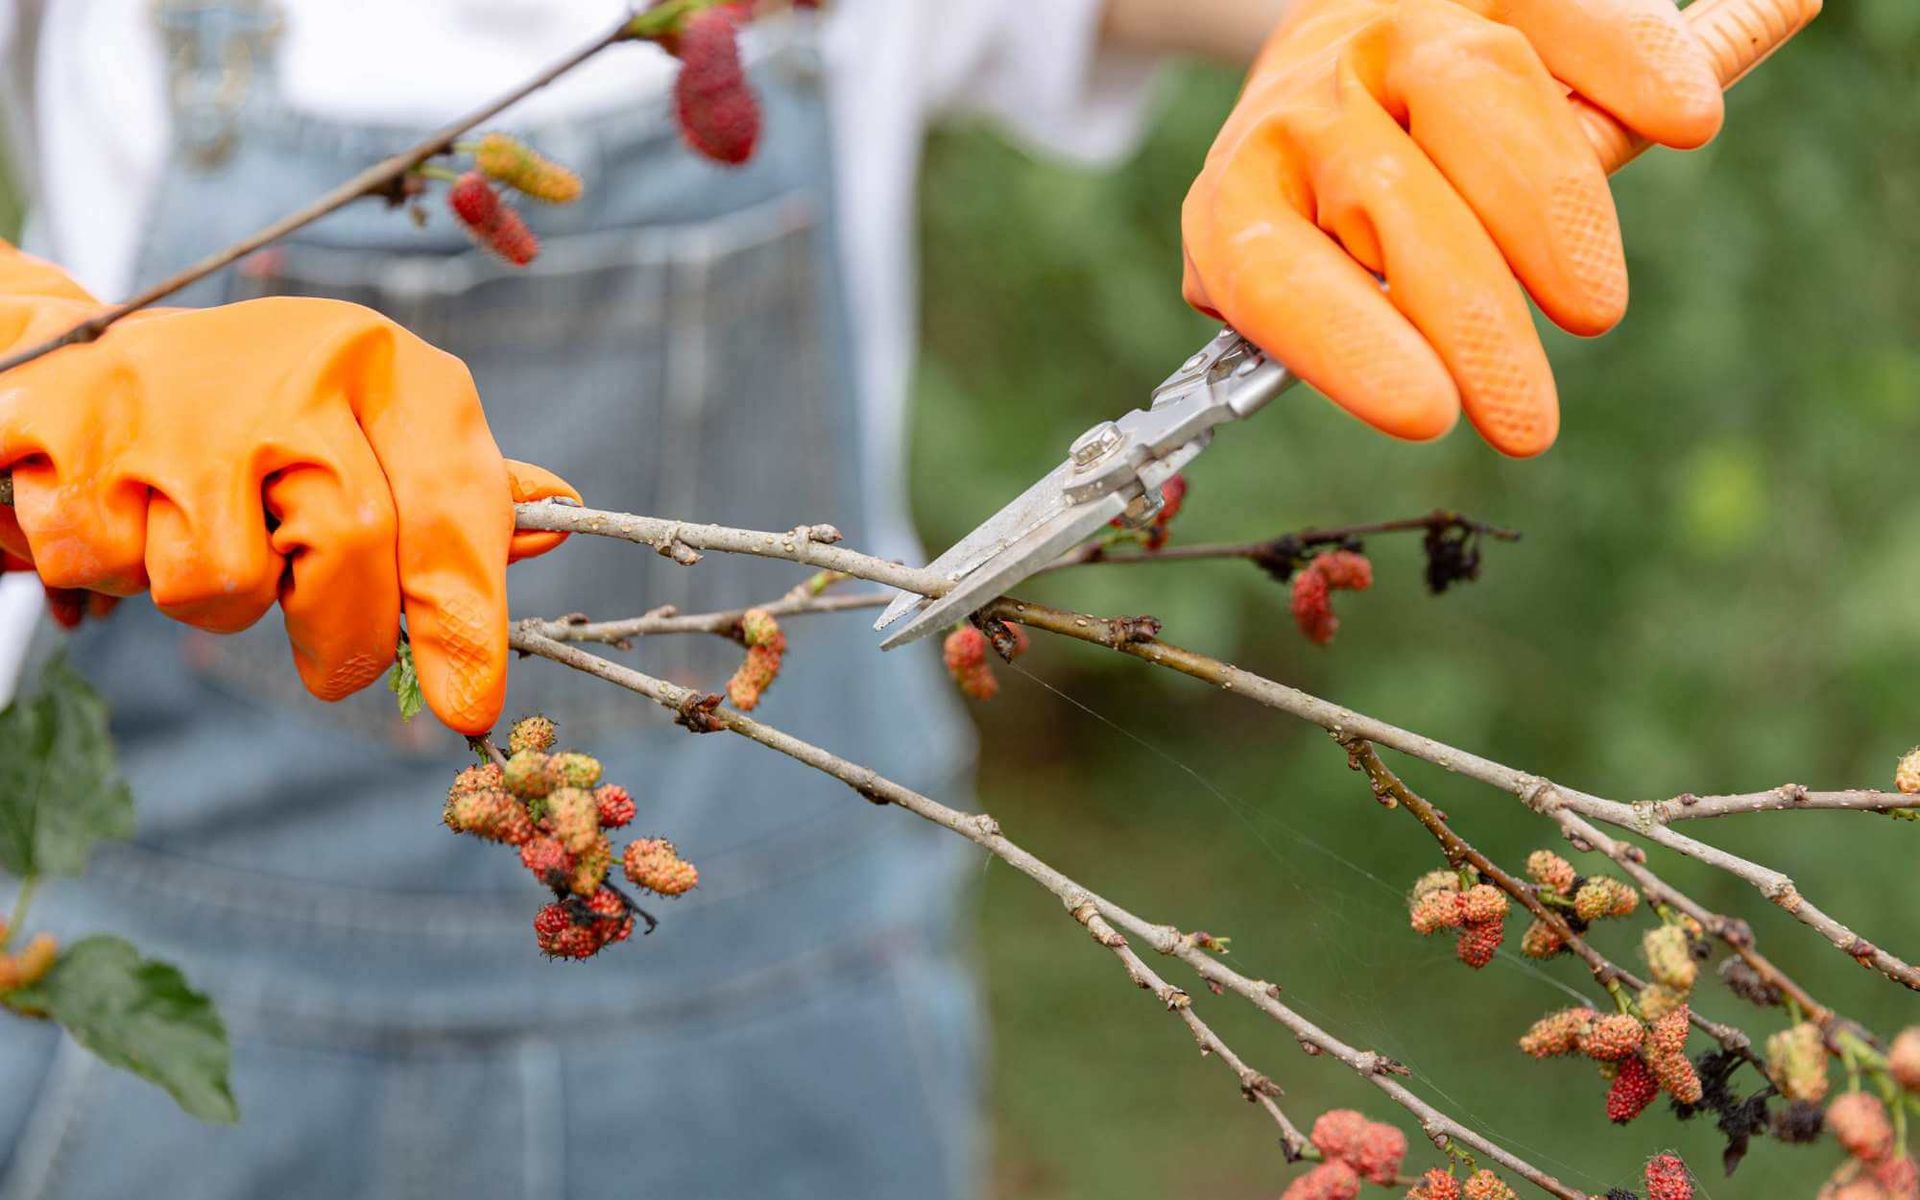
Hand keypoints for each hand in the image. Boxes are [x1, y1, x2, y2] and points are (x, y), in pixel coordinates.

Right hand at [0, 245, 577, 733]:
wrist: (95, 343)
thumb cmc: (271, 403)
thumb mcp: (376, 419)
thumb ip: (457, 485)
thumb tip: (558, 521)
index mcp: (377, 362)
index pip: (445, 501)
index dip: (464, 617)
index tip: (471, 704)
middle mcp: (282, 369)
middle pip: (345, 551)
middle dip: (346, 636)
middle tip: (339, 662)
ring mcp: (168, 403)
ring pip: (219, 584)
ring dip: (223, 597)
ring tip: (210, 531)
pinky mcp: (62, 435)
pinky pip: (109, 570)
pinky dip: (119, 572)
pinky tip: (131, 513)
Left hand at [1181, 0, 1724, 456]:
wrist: (1336, 43)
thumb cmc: (1334, 203)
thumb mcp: (1308, 272)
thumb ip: (1351, 318)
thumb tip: (1434, 368)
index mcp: (1244, 199)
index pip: (1277, 273)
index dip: (1350, 343)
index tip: (1429, 412)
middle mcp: (1310, 108)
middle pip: (1391, 196)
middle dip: (1470, 316)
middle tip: (1527, 418)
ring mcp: (1398, 31)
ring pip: (1473, 96)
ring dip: (1548, 204)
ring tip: (1592, 308)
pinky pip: (1562, 12)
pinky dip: (1629, 61)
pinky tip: (1684, 120)